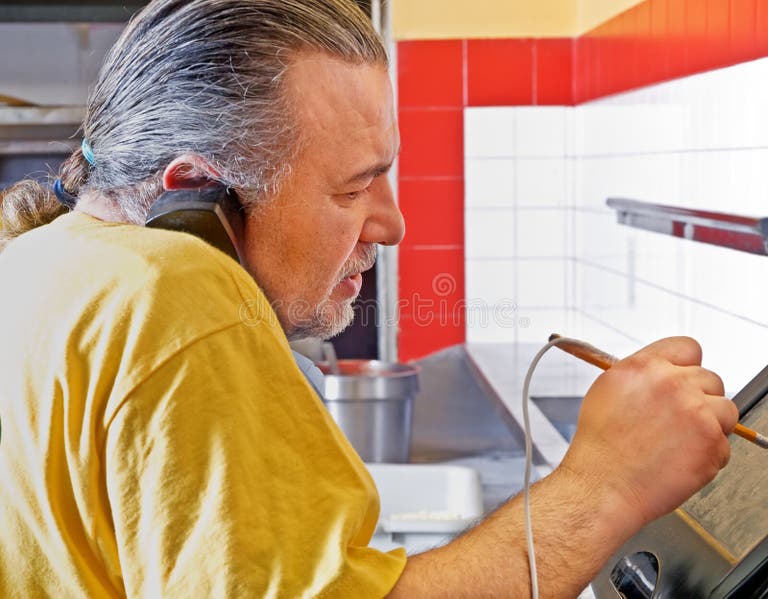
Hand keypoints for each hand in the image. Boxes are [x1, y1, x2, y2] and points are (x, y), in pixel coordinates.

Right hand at [560, 336, 738, 530]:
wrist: (602, 485)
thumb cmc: (599, 447)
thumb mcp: (606, 392)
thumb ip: (639, 376)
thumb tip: (661, 373)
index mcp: (645, 367)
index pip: (687, 348)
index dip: (687, 366)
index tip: (685, 381)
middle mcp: (673, 383)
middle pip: (711, 379)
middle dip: (699, 399)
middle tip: (677, 421)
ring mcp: (697, 412)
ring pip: (726, 410)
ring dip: (710, 425)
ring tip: (680, 442)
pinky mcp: (712, 443)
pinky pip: (725, 444)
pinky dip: (708, 455)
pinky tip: (679, 460)